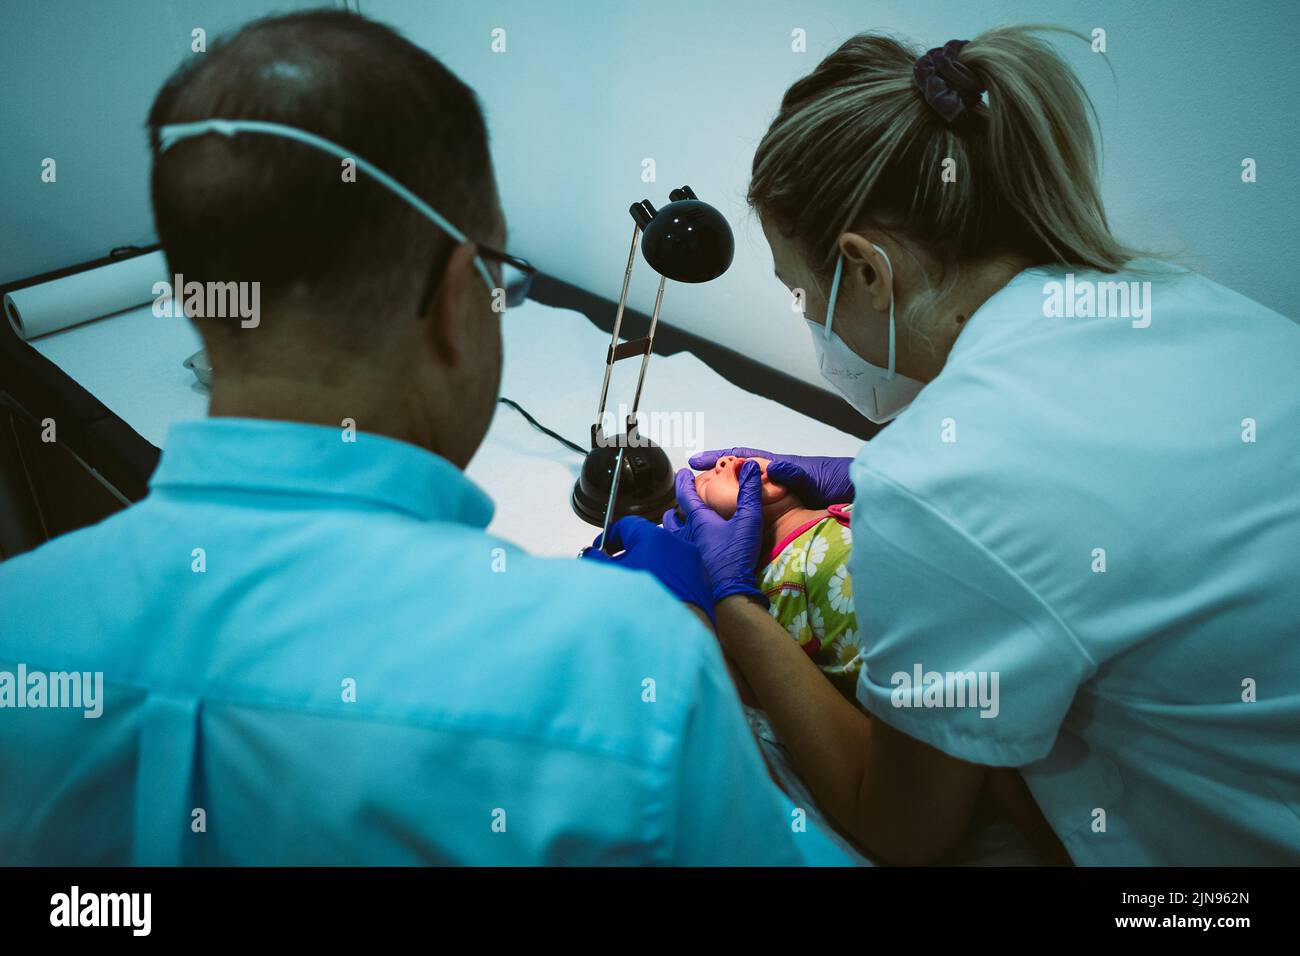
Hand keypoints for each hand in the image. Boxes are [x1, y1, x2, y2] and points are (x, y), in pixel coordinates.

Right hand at [581, 516, 714, 623]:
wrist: (671, 637)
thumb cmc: (641, 607)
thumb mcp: (609, 578)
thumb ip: (595, 560)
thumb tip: (591, 553)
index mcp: (655, 538)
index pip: (627, 524)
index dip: (609, 536)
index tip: (599, 548)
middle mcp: (677, 545)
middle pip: (645, 540)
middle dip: (626, 552)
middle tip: (611, 568)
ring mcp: (692, 564)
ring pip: (662, 557)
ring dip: (645, 566)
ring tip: (630, 586)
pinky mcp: (700, 583)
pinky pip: (677, 573)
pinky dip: (662, 578)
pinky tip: (650, 596)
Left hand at [662, 461, 766, 605]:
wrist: (730, 589)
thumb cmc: (736, 555)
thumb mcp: (748, 519)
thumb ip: (749, 492)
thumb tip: (749, 466)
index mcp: (699, 521)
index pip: (686, 496)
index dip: (684, 482)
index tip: (683, 473)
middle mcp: (688, 535)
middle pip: (673, 518)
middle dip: (674, 508)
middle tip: (677, 502)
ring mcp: (688, 552)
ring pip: (672, 535)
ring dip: (673, 526)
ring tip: (676, 522)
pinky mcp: (692, 566)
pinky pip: (678, 551)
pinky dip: (678, 544)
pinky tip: (689, 548)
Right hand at [688, 447, 854, 507]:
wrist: (855, 494)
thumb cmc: (836, 480)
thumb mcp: (812, 476)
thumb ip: (793, 473)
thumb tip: (771, 467)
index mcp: (776, 467)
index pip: (741, 457)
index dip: (718, 457)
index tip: (696, 461)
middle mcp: (773, 480)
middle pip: (738, 476)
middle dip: (715, 479)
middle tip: (694, 490)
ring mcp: (778, 495)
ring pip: (746, 494)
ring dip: (727, 498)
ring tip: (706, 508)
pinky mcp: (785, 510)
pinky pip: (758, 509)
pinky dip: (744, 513)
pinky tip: (733, 524)